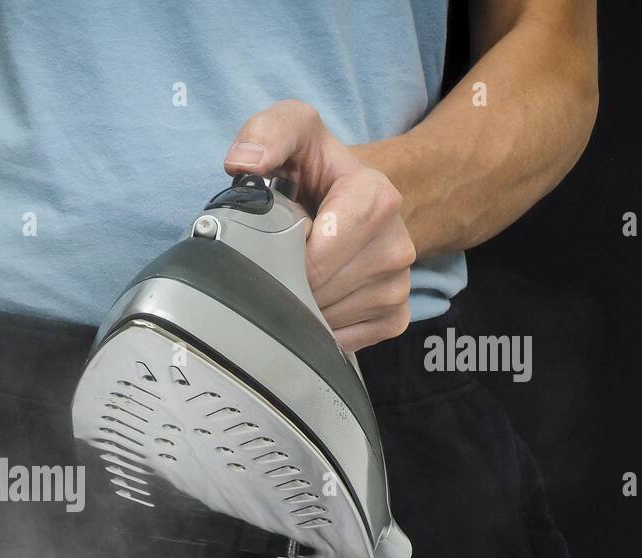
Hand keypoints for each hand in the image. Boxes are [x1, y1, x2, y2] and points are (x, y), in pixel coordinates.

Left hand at [224, 100, 416, 352]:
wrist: (343, 198)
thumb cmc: (312, 169)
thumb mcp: (291, 131)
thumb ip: (267, 133)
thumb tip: (243, 163)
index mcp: (376, 197)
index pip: (322, 254)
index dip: (285, 259)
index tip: (271, 245)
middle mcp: (396, 243)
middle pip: (322, 290)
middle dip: (286, 282)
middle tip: (275, 260)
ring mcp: (398, 283)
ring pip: (330, 319)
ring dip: (299, 307)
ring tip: (293, 276)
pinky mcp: (394, 316)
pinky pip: (344, 341)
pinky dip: (317, 331)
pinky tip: (310, 302)